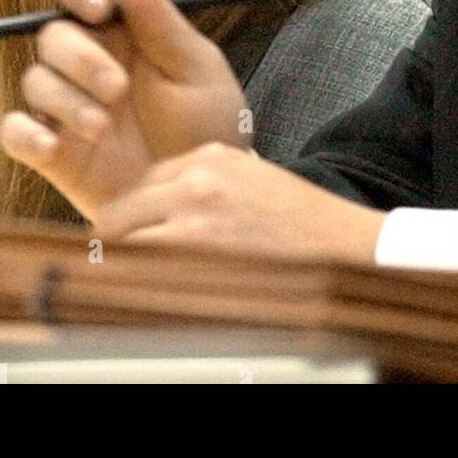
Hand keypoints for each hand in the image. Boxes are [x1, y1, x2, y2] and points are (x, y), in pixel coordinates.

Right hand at [0, 0, 250, 221]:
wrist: (204, 199)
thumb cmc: (208, 125)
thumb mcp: (196, 69)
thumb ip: (162, 22)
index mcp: (122, 27)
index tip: (98, 4)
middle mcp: (87, 60)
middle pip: (52, 33)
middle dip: (80, 58)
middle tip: (117, 88)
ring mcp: (66, 105)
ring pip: (34, 79)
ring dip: (66, 100)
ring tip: (105, 127)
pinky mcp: (52, 151)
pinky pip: (13, 130)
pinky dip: (25, 134)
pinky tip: (55, 146)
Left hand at [96, 141, 386, 263]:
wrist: (346, 247)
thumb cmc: (304, 223)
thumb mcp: (252, 180)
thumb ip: (207, 186)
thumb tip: (160, 213)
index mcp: (210, 157)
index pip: (142, 184)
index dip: (134, 216)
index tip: (128, 238)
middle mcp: (195, 180)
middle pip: (119, 212)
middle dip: (113, 242)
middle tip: (112, 270)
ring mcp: (192, 219)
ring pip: (120, 243)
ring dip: (117, 266)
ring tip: (120, 290)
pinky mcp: (196, 257)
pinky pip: (139, 274)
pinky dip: (133, 287)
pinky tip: (142, 300)